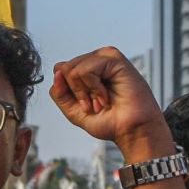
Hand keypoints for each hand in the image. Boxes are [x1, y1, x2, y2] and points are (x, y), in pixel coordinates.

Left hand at [50, 47, 173, 161]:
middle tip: (95, 104)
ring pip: (72, 69)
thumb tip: (56, 73)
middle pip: (64, 68)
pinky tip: (106, 96)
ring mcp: (105, 57)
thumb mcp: (73, 111)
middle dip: (77, 93)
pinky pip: (85, 70)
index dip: (68, 92)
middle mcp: (95, 60)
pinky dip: (93, 89)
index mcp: (87, 69)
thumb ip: (59, 93)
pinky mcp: (114, 59)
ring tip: (102, 101)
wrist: (132, 130)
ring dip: (86, 93)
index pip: (60, 69)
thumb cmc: (110, 121)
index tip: (87, 105)